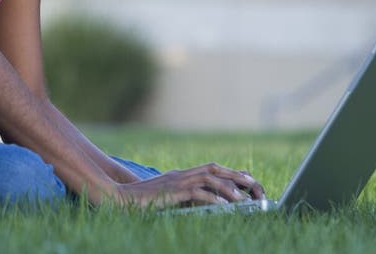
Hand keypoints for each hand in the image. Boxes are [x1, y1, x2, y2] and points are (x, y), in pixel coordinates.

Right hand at [116, 162, 265, 208]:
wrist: (120, 199)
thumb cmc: (141, 202)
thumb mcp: (168, 198)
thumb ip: (185, 197)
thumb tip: (207, 204)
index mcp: (182, 175)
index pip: (212, 168)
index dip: (231, 173)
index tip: (249, 181)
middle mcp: (182, 174)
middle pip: (215, 168)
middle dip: (237, 176)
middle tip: (256, 187)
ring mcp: (177, 180)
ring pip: (210, 178)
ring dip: (229, 188)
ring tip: (244, 200)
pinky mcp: (173, 191)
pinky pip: (198, 192)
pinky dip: (213, 198)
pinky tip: (225, 206)